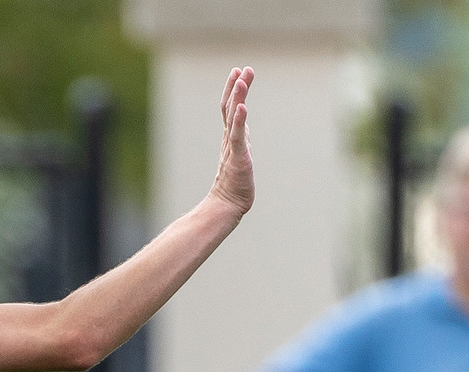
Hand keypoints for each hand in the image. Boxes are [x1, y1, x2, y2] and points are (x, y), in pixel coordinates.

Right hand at [207, 67, 254, 215]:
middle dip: (237, 87)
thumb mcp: (240, 158)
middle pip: (230, 107)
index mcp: (231, 138)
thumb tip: (242, 133)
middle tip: (242, 69)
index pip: (230, 108)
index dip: (234, 89)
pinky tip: (242, 106)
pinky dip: (240, 120)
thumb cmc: (234, 185)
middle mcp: (230, 139)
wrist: (226, 205)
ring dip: (237, 97)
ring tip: (242, 79)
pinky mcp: (238, 158)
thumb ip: (240, 144)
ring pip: (233, 118)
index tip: (239, 71)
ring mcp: (233, 148)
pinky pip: (238, 136)